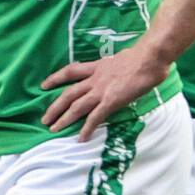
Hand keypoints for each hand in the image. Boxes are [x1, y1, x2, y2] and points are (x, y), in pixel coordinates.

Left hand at [41, 43, 170, 140]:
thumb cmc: (142, 56)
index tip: (44, 85)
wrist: (149, 58)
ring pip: (77, 106)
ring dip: (64, 119)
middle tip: (44, 118)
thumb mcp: (121, 59)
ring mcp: (102, 90)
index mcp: (98, 67)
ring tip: (54, 129)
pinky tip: (81, 138)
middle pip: (69, 93)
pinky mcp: (111, 101)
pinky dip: (87, 128)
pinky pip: (95, 117)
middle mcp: (95, 79)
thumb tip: (118, 71)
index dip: (56, 78)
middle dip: (55, 107)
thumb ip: (115, 67)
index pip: (71, 71)